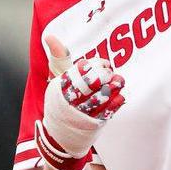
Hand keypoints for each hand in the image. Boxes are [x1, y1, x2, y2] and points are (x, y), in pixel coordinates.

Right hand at [35, 35, 125, 169]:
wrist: (59, 134)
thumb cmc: (60, 100)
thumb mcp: (56, 79)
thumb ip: (59, 57)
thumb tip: (50, 35)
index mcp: (60, 86)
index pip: (79, 71)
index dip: (94, 65)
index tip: (102, 63)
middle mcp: (70, 100)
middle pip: (90, 83)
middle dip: (104, 75)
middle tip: (111, 72)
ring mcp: (82, 113)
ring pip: (101, 97)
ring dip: (113, 87)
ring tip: (119, 80)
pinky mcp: (93, 124)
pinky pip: (107, 111)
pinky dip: (116, 102)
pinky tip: (120, 95)